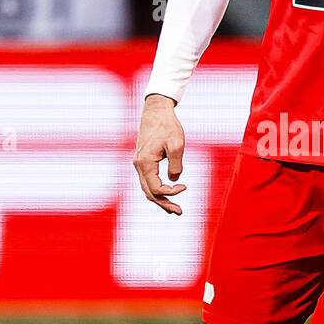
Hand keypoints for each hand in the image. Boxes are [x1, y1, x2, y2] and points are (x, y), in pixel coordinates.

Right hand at [133, 94, 186, 213]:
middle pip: (149, 193)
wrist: (156, 110)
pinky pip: (148, 180)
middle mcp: (138, 165)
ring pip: (147, 188)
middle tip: (179, 212)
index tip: (185, 186)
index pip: (156, 189)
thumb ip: (176, 165)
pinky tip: (167, 193)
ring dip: (160, 199)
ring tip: (174, 209)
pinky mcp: (143, 160)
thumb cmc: (167, 126)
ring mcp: (139, 163)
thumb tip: (175, 179)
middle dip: (164, 204)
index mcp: (145, 163)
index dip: (171, 192)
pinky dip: (157, 190)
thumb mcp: (177, 145)